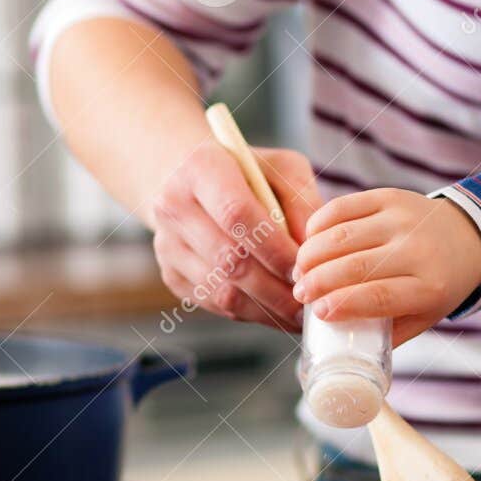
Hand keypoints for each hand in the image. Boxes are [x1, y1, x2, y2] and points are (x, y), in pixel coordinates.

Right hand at [148, 141, 320, 331]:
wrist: (188, 178)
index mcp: (201, 168)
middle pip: (228, 259)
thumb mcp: (282, 167)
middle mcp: (174, 206)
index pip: (236, 214)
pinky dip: (250, 313)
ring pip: (221, 290)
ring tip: (299, 313)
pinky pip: (214, 303)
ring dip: (266, 308)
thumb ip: (301, 200)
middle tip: (310, 302)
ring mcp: (167, 245)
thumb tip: (313, 248)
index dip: (274, 247)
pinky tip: (276, 311)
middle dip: (275, 288)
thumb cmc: (247, 171)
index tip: (305, 268)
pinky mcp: (171, 274)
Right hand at [291, 189, 480, 346]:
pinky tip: (309, 240)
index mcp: (431, 287)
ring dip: (312, 254)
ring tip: (301, 270)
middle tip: (301, 292)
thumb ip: (387, 334)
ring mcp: (404, 219)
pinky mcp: (390, 197)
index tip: (317, 312)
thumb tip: (338, 350)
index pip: (380, 296)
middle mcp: (419, 250)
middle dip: (318, 281)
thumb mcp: (423, 317)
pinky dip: (319, 223)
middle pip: (356, 266)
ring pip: (343, 235)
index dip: (343, 304)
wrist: (468, 237)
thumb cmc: (437, 285)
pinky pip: (344, 207)